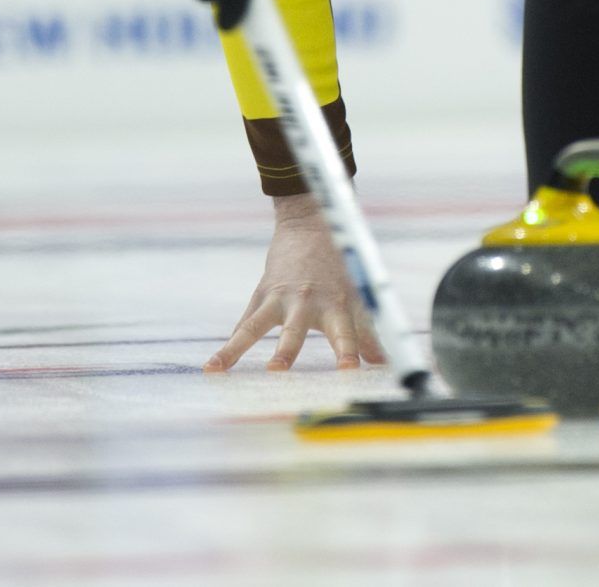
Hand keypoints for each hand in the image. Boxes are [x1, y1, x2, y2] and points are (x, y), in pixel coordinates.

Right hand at [204, 195, 384, 371]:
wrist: (311, 225)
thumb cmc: (341, 269)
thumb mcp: (359, 297)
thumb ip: (368, 335)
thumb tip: (384, 366)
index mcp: (336, 304)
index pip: (345, 334)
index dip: (347, 352)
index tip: (348, 372)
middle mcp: (306, 301)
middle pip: (294, 331)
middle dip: (286, 351)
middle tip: (277, 371)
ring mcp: (280, 297)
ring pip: (254, 327)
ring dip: (238, 349)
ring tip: (219, 368)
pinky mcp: (262, 295)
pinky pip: (243, 324)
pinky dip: (229, 346)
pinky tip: (214, 366)